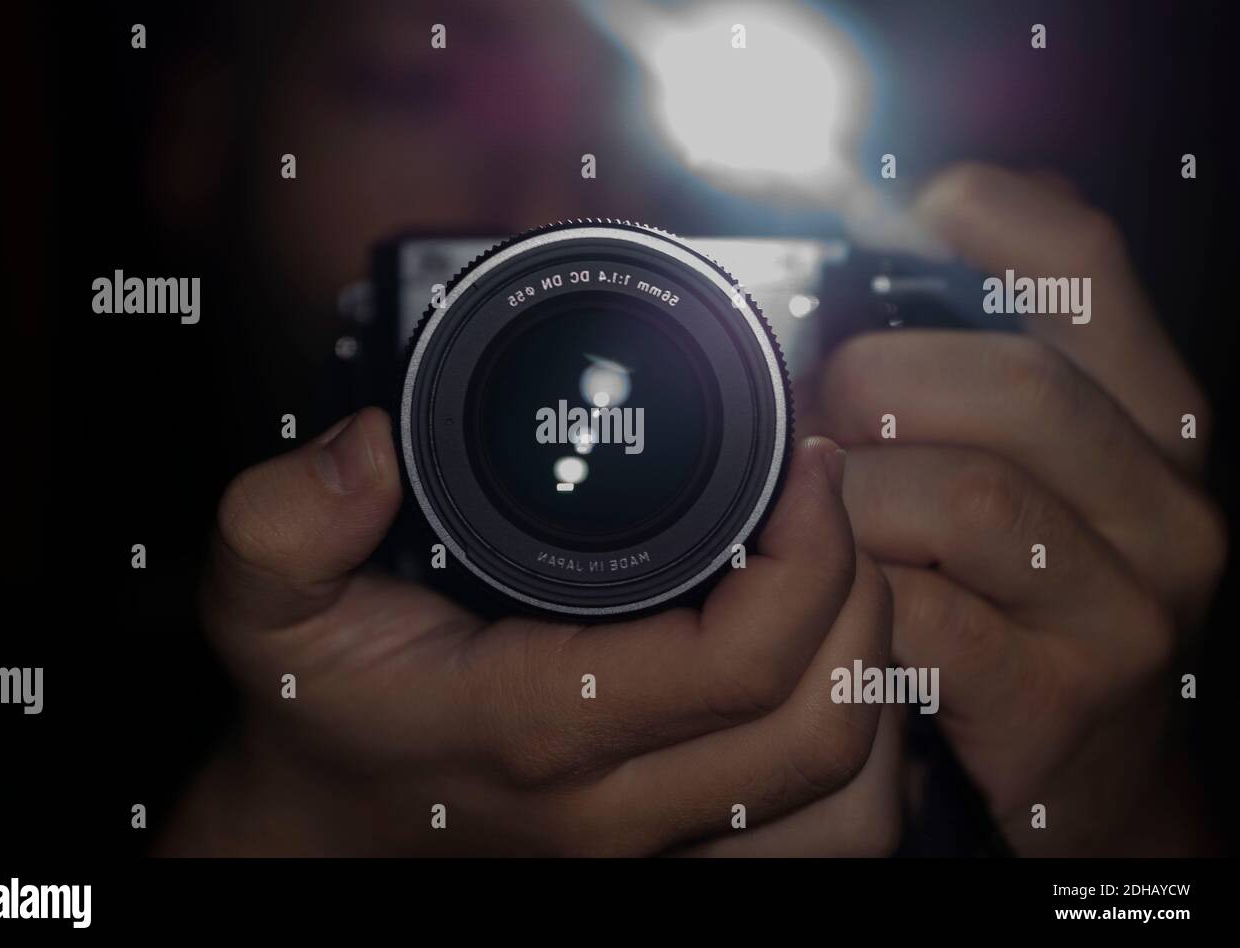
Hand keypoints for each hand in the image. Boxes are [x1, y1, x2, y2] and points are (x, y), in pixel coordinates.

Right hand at [158, 409, 897, 855]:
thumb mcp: (263, 605)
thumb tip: (372, 444)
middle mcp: (615, 801)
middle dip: (861, 591)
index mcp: (537, 726)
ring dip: (863, 660)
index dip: (809, 550)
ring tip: (829, 560)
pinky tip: (809, 644)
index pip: (739, 661)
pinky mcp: (670, 843)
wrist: (323, 827)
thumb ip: (289, 520)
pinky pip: (812, 809)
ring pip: (840, 779)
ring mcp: (652, 838)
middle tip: (826, 497)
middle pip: (825, 720)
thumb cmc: (311, 715)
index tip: (804, 459)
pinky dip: (842, 719)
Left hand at [813, 162, 1226, 854]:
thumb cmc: (1030, 599)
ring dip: (853, 497)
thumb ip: (979, 372)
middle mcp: (1163, 504)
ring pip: (962, 496)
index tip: (909, 208)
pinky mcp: (1057, 697)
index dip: (991, 217)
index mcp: (1152, 420)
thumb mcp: (1036, 475)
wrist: (1090, 776)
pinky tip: (833, 592)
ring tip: (812, 511)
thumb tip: (885, 248)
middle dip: (872, 384)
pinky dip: (852, 592)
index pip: (1088, 269)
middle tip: (810, 415)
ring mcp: (1123, 606)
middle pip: (1008, 384)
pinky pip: (923, 613)